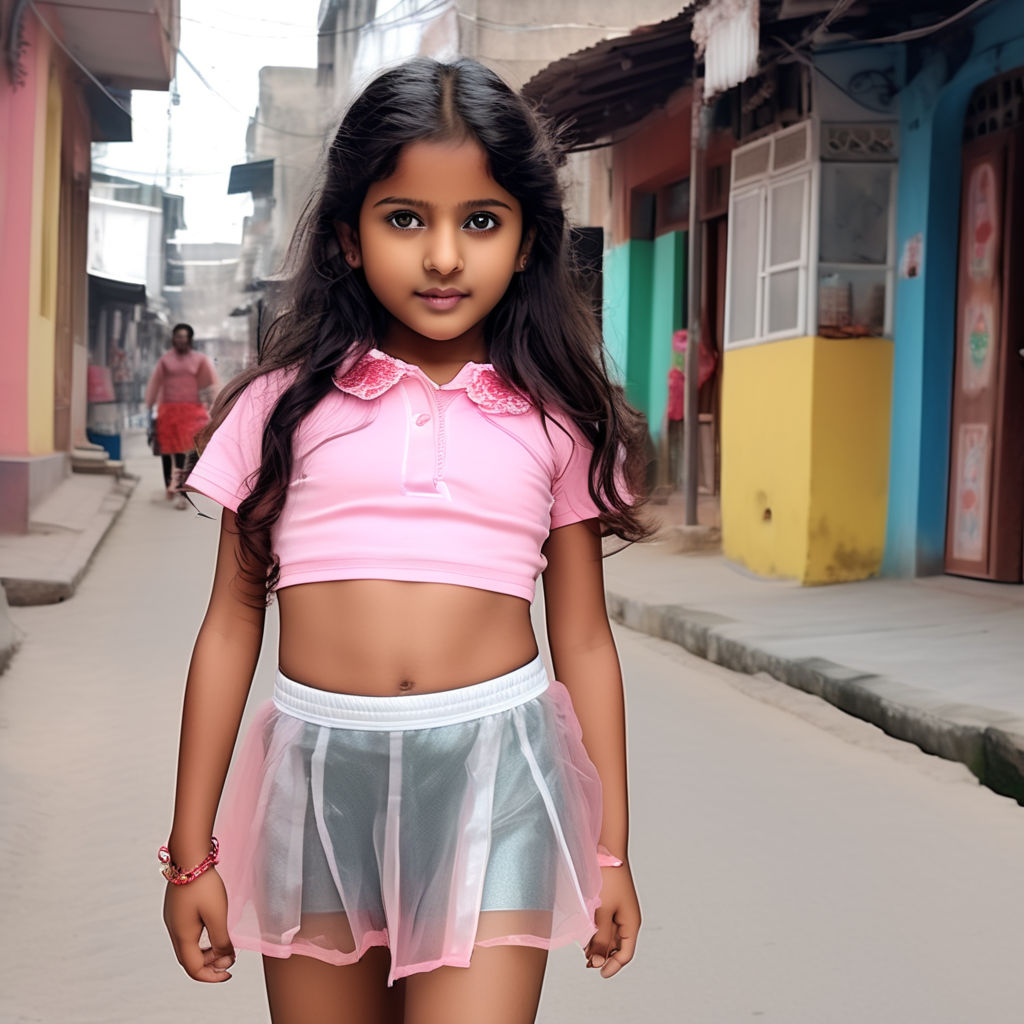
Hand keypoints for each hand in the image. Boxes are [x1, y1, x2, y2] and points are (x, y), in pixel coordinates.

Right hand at [163, 868, 235, 982]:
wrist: (189, 856)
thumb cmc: (203, 885)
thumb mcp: (218, 915)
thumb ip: (222, 940)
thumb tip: (226, 959)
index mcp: (182, 936)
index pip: (194, 968)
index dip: (212, 976)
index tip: (229, 972)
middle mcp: (174, 930)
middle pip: (189, 959)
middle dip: (210, 964)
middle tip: (230, 958)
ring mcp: (173, 919)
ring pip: (188, 946)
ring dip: (206, 950)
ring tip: (225, 944)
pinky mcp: (177, 908)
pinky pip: (188, 932)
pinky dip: (201, 938)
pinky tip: (214, 929)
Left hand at [584, 859, 640, 978]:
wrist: (605, 849)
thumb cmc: (607, 879)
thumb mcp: (602, 913)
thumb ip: (600, 939)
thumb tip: (599, 963)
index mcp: (631, 923)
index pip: (625, 954)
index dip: (612, 966)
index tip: (598, 973)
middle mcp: (628, 919)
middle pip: (617, 947)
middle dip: (602, 954)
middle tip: (586, 957)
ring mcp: (619, 910)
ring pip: (610, 936)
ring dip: (597, 942)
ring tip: (583, 942)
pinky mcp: (611, 903)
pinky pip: (605, 924)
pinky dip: (595, 930)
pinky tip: (584, 929)